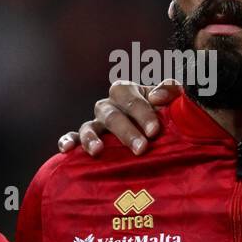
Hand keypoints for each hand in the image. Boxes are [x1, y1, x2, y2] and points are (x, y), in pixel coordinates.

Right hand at [56, 80, 183, 156]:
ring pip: (88, 126)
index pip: (130, 97)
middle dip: (126, 132)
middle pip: (111, 114)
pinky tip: (67, 150)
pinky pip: (74, 137)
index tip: (154, 130)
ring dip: (92, 138)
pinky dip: (68, 141)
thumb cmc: (167, 114)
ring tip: (98, 151)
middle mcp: (109, 105)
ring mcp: (97, 123)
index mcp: (128, 92)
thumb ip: (171, 90)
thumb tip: (156, 96)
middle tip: (141, 148)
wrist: (160, 133)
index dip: (142, 113)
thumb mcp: (175, 99)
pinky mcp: (88, 140)